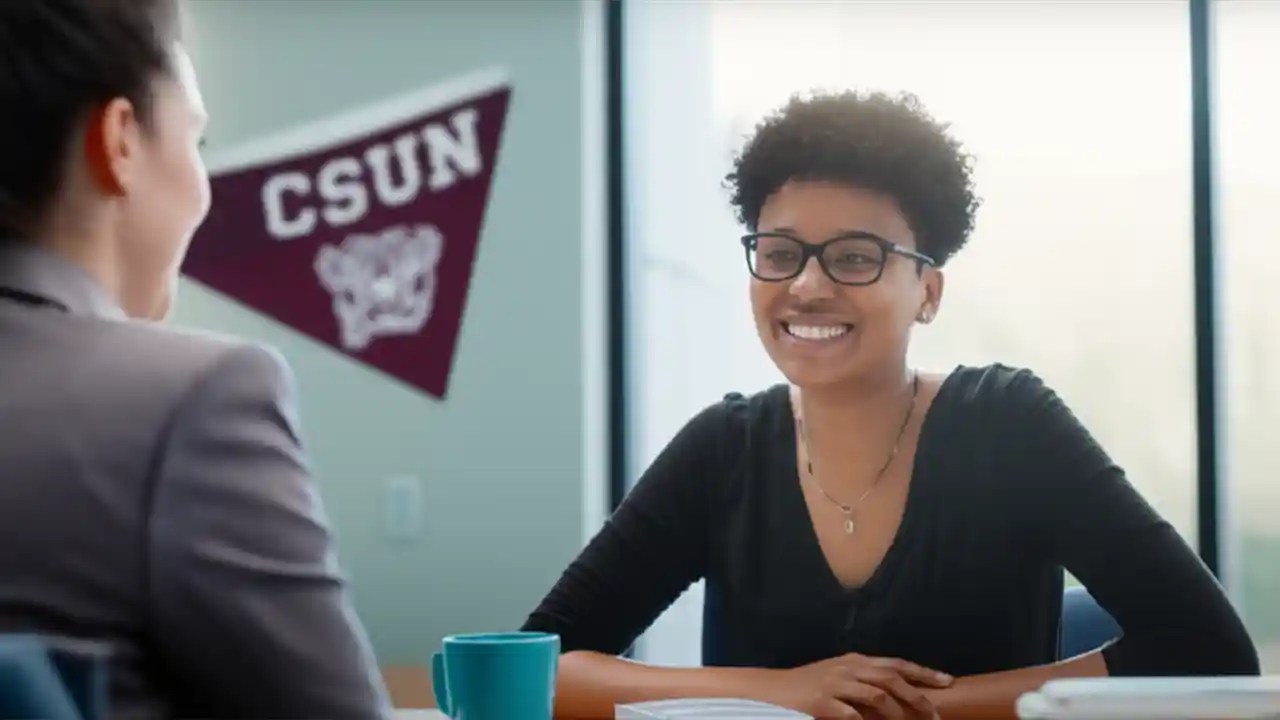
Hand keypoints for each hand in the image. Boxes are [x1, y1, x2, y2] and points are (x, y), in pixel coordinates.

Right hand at [762, 653, 952, 718]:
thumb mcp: (838, 675)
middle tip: (934, 715)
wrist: (771, 691)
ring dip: (897, 713)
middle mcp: (847, 669)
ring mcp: (834, 685)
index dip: (923, 672)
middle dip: (917, 696)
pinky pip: (851, 715)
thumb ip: (864, 680)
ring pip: (877, 696)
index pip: (895, 663)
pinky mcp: (821, 703)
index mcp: (854, 661)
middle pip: (891, 678)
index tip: (948, 681)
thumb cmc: (807, 687)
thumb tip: (897, 693)